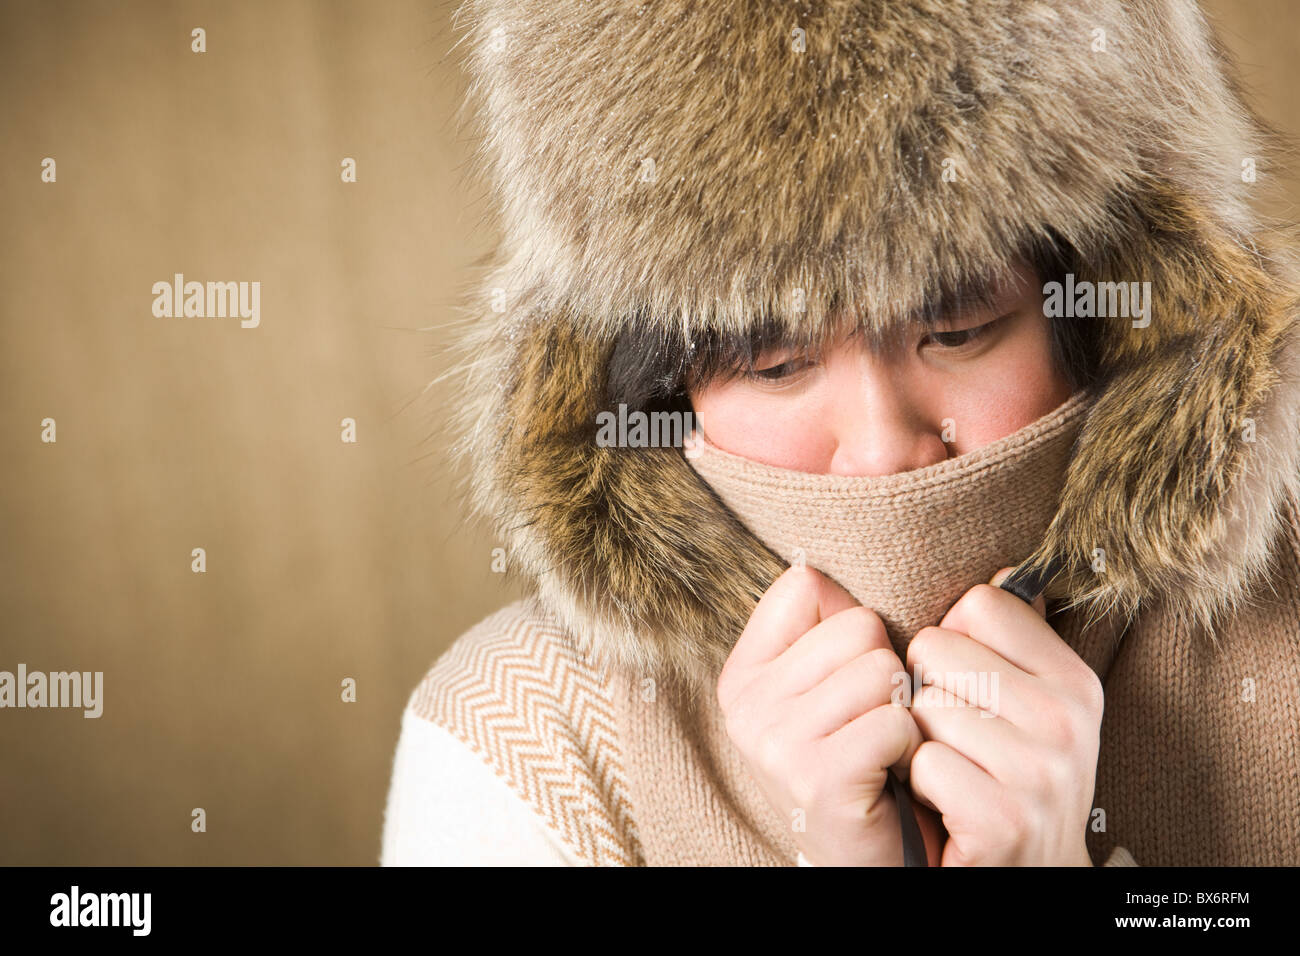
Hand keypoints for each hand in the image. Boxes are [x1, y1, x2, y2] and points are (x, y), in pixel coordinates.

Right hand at [718, 565, 944, 865]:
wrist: (874, 856)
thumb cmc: (863, 758)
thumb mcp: (827, 685)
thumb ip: (824, 624)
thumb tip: (818, 566)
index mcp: (743, 673)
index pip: (806, 585)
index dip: (850, 626)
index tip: (846, 679)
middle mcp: (745, 705)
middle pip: (857, 625)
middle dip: (886, 670)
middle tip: (873, 722)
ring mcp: (775, 744)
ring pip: (883, 670)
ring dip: (902, 709)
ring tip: (883, 749)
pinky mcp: (818, 778)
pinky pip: (897, 721)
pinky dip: (910, 746)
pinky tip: (892, 774)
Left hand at [905, 567, 1102, 865]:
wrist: (1029, 876)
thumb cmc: (1010, 777)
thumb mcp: (1031, 704)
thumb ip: (1016, 637)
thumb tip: (1007, 567)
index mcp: (1075, 680)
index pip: (980, 603)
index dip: (951, 642)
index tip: (966, 686)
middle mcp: (1069, 720)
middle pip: (937, 649)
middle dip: (926, 691)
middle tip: (955, 737)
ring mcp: (1041, 772)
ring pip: (922, 706)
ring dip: (919, 741)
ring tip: (954, 770)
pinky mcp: (1004, 819)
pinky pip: (920, 761)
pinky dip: (918, 784)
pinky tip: (948, 803)